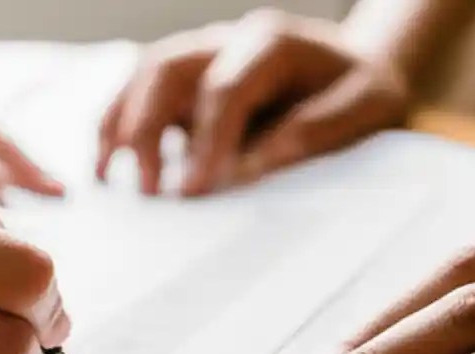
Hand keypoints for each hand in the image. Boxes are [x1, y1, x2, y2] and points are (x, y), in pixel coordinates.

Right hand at [97, 8, 408, 195]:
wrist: (361, 69)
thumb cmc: (367, 91)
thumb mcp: (369, 107)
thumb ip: (318, 129)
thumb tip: (252, 165)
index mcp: (274, 42)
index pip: (226, 87)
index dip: (207, 140)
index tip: (196, 191)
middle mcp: (228, 40)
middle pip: (168, 70)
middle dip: (149, 129)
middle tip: (149, 193)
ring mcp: (202, 55)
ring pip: (143, 75)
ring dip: (120, 123)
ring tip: (105, 177)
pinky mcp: (189, 81)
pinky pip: (141, 94)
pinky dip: (119, 125)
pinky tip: (108, 166)